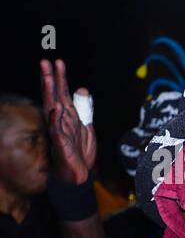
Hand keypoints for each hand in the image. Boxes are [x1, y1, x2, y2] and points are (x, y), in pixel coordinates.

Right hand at [40, 59, 96, 183]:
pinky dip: (56, 120)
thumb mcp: (86, 126)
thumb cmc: (79, 151)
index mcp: (68, 115)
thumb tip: (82, 88)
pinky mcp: (61, 143)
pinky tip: (55, 109)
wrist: (78, 175)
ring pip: (52, 109)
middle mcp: (61, 120)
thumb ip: (83, 108)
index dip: (60, 78)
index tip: (58, 62)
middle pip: (54, 96)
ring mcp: (60, 131)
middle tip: (45, 62)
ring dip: (50, 93)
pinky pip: (57, 130)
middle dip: (50, 79)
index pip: (62, 93)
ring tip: (47, 78)